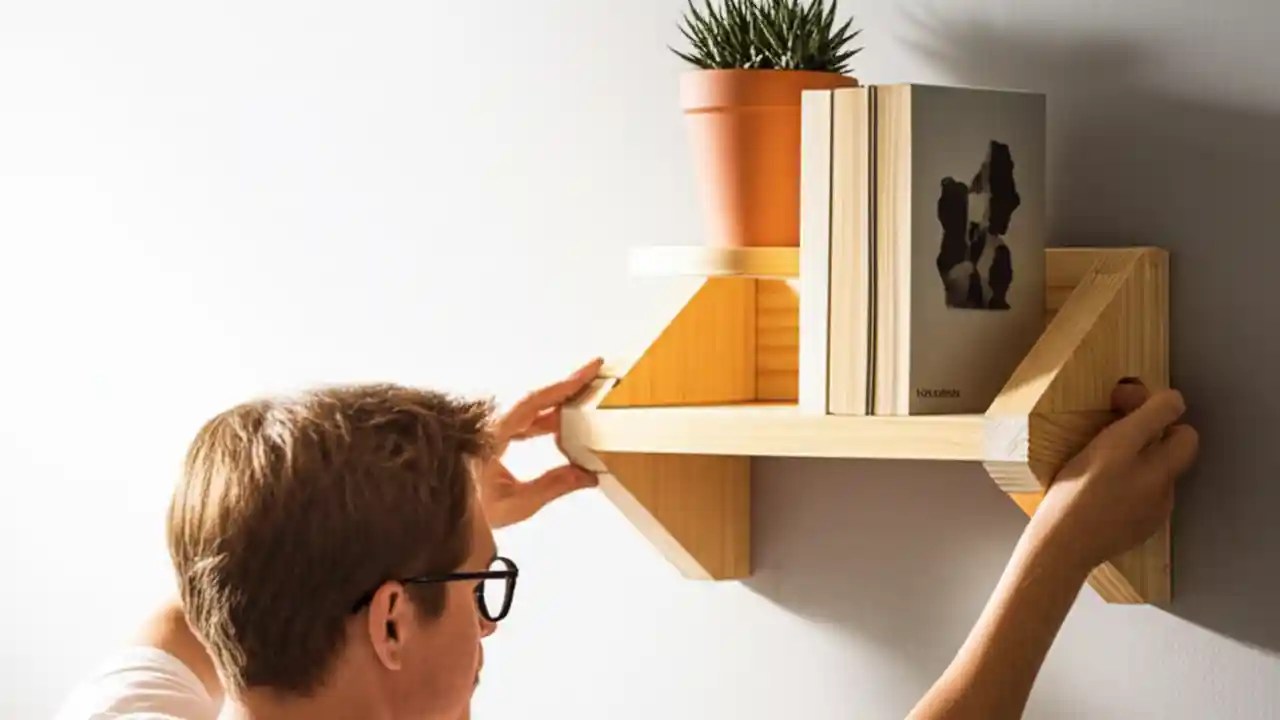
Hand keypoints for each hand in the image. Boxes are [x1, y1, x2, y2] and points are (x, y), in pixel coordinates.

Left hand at [477, 358, 603, 528]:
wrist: (438, 519)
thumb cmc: (466, 512)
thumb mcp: (516, 502)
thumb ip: (554, 485)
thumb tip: (587, 475)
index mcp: (491, 435)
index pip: (534, 401)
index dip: (563, 385)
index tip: (587, 371)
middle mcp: (487, 427)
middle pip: (533, 401)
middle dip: (566, 393)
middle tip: (594, 382)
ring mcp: (485, 432)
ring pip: (526, 412)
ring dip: (554, 410)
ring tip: (582, 408)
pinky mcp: (485, 440)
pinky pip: (518, 424)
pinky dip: (540, 424)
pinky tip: (556, 431)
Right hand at [1030, 380, 1199, 571]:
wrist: (1062, 546)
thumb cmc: (1075, 493)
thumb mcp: (1108, 444)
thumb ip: (1147, 418)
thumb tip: (1172, 399)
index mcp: (1158, 463)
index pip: (1179, 421)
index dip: (1154, 405)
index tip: (1122, 404)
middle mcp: (1163, 486)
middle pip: (1172, 448)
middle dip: (1151, 435)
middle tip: (1116, 435)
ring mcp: (1154, 512)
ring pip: (1155, 474)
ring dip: (1138, 463)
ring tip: (1102, 467)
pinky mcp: (1140, 530)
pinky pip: (1143, 498)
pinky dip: (1128, 489)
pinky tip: (1102, 494)